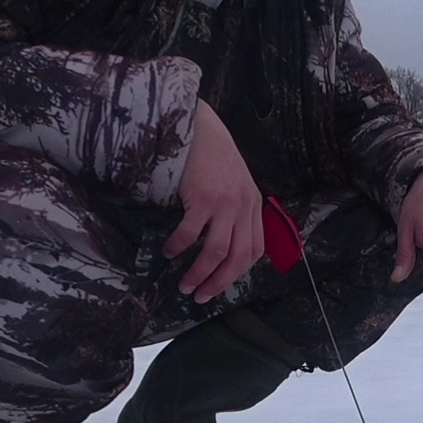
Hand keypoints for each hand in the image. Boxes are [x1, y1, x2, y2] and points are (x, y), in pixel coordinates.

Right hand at [166, 100, 263, 302]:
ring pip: (216, 252)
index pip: (253, 250)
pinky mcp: (204, 197)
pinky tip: (169, 252)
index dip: (237, 273)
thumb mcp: (235, 184)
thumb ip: (236, 210)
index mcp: (253, 206)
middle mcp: (244, 207)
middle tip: (200, 296)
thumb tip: (224, 243)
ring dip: (199, 273)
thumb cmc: (212, 156)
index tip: (220, 286)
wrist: (198, 126)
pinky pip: (191, 233)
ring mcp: (225, 203)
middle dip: (219, 283)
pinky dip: (179, 247)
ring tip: (185, 285)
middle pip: (237, 258)